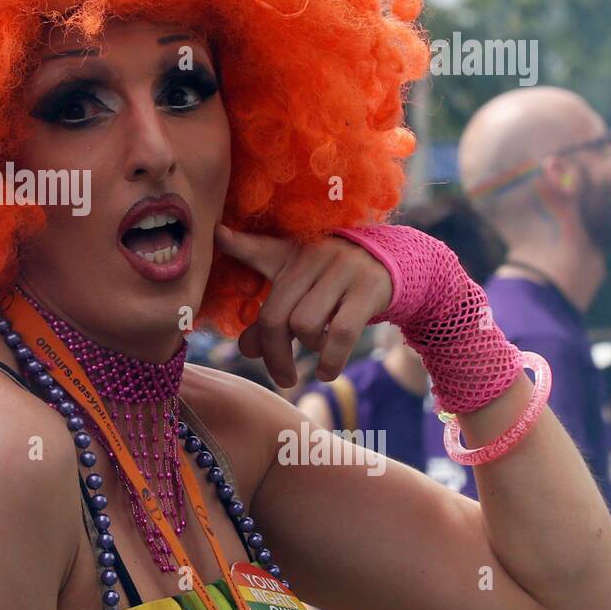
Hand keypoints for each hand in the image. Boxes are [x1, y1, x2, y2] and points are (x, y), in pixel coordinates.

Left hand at [215, 224, 392, 387]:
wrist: (394, 266)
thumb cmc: (335, 284)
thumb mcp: (301, 293)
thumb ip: (272, 320)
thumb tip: (246, 350)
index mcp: (289, 254)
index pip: (258, 249)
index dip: (235, 243)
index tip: (216, 232)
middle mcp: (311, 256)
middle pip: (275, 314)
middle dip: (274, 353)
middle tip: (283, 377)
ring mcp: (340, 270)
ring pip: (304, 324)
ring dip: (308, 349)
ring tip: (317, 352)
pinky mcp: (367, 288)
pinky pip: (340, 333)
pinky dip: (330, 360)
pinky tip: (326, 373)